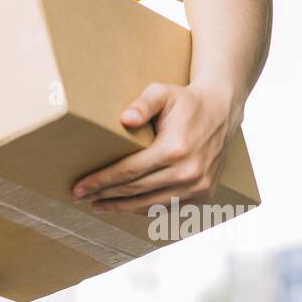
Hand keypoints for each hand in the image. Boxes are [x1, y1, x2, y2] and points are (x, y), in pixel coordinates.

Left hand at [69, 80, 242, 213]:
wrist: (222, 110)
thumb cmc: (186, 101)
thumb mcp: (162, 92)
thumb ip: (142, 104)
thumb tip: (125, 119)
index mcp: (175, 148)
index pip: (129, 171)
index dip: (101, 181)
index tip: (79, 187)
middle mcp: (189, 172)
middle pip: (136, 191)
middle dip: (105, 195)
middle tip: (80, 197)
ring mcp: (198, 186)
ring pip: (151, 205)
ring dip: (122, 208)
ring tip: (98, 205)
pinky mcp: (204, 193)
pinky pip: (168, 207)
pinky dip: (144, 209)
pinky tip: (126, 206)